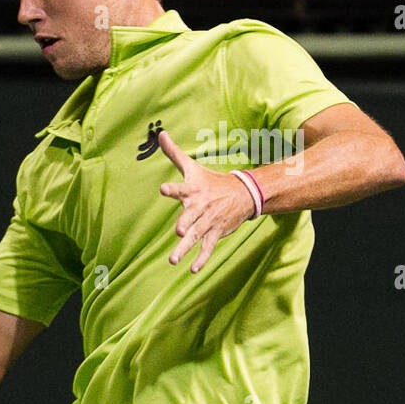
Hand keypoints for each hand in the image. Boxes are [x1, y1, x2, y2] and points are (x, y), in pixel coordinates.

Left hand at [158, 129, 256, 272]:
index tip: (164, 188)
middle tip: (179, 230)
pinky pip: (207, 247)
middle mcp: (200, 207)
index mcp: (193, 190)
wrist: (244, 193)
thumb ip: (174, 153)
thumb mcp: (192, 167)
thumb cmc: (211, 180)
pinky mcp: (215, 232)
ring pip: (196, 236)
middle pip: (190, 216)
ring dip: (185, 248)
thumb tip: (160, 133)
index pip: (181, 187)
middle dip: (185, 223)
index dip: (172, 188)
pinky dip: (201, 259)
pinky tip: (193, 270)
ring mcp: (209, 221)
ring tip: (173, 260)